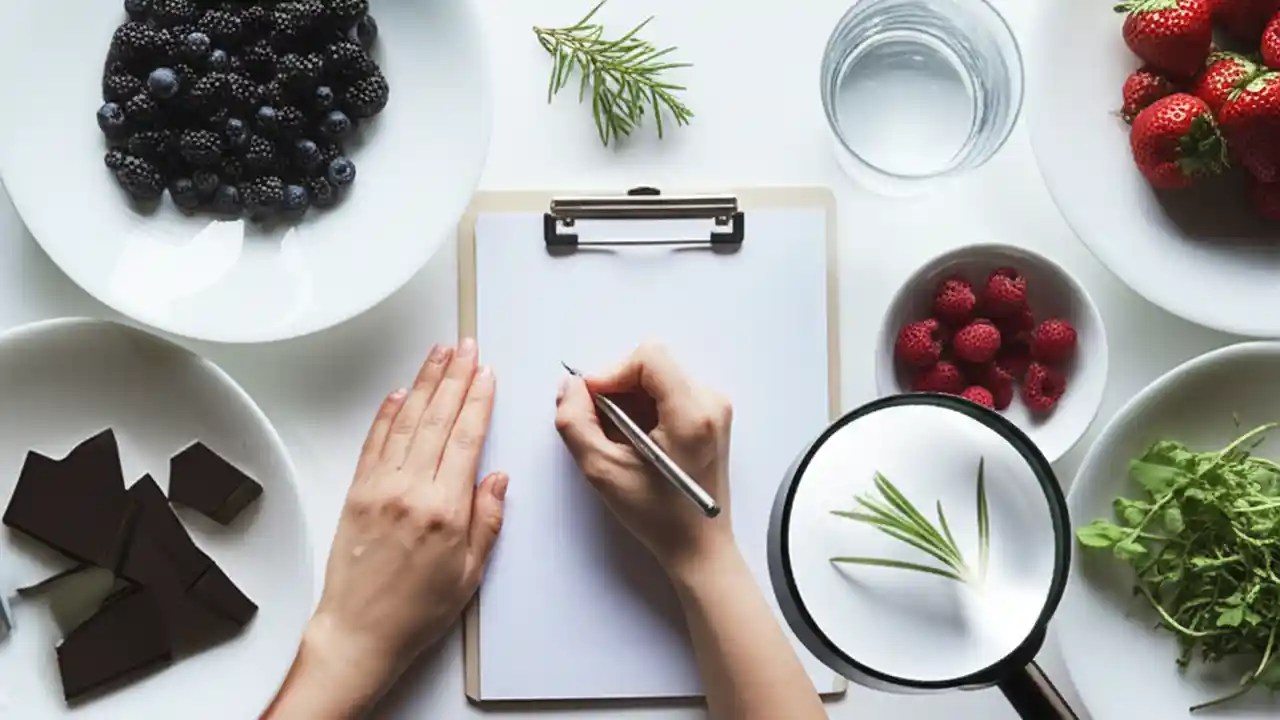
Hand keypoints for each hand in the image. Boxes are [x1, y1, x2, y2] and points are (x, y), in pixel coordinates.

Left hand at [266, 340, 506, 717]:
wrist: (359, 633)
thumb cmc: (416, 612)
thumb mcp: (471, 573)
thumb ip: (487, 520)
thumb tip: (497, 478)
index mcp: (445, 510)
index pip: (466, 437)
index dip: (478, 400)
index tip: (486, 374)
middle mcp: (410, 491)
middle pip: (438, 418)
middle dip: (454, 376)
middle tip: (465, 347)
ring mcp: (379, 488)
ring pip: (406, 421)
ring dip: (423, 383)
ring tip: (437, 355)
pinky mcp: (356, 493)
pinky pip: (374, 442)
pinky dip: (387, 413)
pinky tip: (399, 393)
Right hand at [554, 343, 734, 579]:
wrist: (699, 547)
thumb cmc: (659, 518)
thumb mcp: (603, 471)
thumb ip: (576, 422)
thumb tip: (570, 386)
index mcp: (692, 413)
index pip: (649, 357)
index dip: (611, 372)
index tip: (591, 400)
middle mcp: (711, 402)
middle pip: (652, 365)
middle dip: (617, 388)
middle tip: (600, 424)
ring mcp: (714, 408)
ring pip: (656, 377)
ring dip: (628, 400)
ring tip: (618, 439)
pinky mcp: (710, 417)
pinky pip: (667, 392)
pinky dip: (643, 409)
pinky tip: (634, 441)